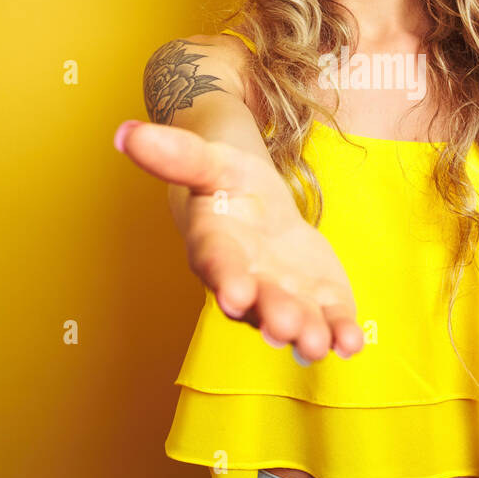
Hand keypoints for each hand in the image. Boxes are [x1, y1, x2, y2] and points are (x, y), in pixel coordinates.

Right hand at [115, 121, 363, 363]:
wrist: (252, 200)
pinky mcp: (315, 298)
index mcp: (214, 245)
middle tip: (284, 326)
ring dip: (307, 332)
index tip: (234, 294)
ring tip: (320, 343)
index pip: (217, 263)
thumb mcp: (209, 159)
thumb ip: (177, 154)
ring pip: (293, 318)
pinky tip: (352, 342)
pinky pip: (327, 319)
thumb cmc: (225, 180)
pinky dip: (340, 332)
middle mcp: (246, 280)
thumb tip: (126, 134)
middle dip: (271, 313)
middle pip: (258, 301)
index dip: (226, 277)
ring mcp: (281, 294)